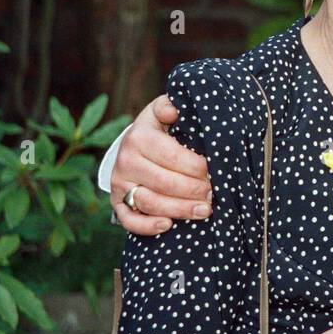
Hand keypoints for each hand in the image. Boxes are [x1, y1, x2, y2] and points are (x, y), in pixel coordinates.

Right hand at [110, 94, 212, 235]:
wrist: (133, 146)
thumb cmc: (158, 129)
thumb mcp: (162, 111)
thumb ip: (169, 106)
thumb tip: (173, 111)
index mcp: (139, 137)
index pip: (172, 156)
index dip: (196, 166)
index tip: (215, 171)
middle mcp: (125, 161)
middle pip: (164, 183)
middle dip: (194, 190)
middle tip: (215, 194)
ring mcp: (120, 184)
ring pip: (150, 203)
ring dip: (180, 209)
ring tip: (205, 211)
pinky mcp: (117, 203)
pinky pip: (130, 220)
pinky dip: (147, 227)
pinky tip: (169, 225)